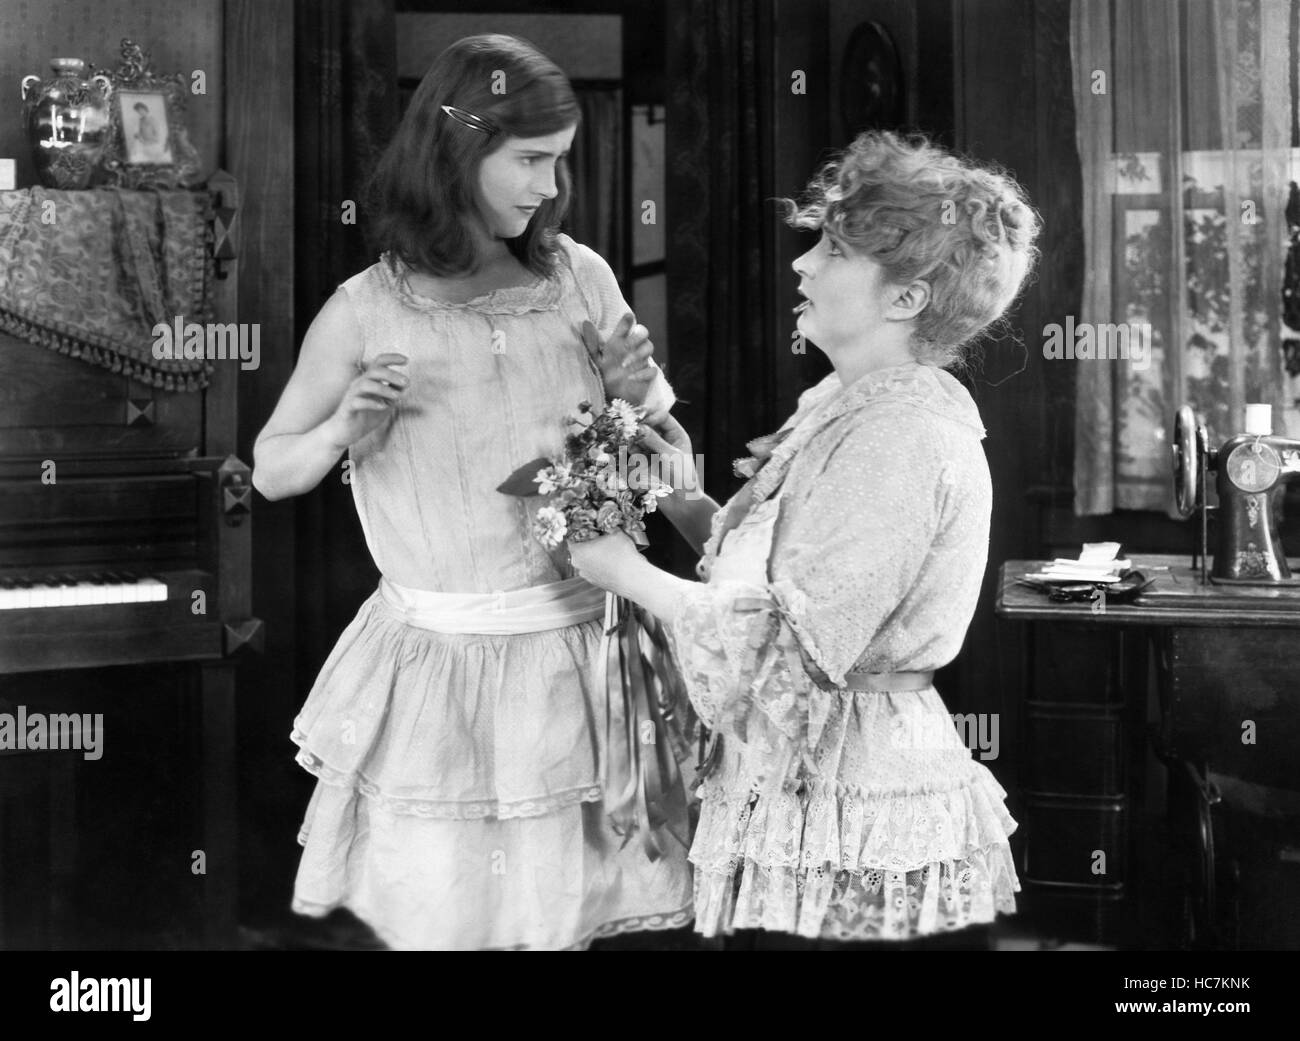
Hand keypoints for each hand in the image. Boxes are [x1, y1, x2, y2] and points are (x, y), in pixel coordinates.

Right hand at [323, 353, 408, 448]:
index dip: (392, 358)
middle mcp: (359, 384)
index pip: (379, 363)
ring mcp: (352, 395)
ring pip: (365, 384)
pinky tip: (383, 406)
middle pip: (374, 371)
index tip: (406, 360)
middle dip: (392, 374)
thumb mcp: (385, 404)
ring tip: (397, 397)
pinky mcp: (348, 408)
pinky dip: (371, 403)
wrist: (344, 433)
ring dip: (383, 388)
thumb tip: (406, 383)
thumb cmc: (365, 416)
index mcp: (368, 381)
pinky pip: (357, 401)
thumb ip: (394, 393)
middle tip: (407, 382)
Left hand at [570, 531, 694, 619]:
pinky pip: (593, 568)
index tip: (587, 524)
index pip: (571, 534)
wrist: (633, 579)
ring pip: (585, 558)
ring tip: (606, 547)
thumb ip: (607, 522)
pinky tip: (609, 559)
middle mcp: (577, 563)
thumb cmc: (622, 554)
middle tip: (598, 534)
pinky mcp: (593, 581)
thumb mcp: (615, 531)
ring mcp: (584, 574)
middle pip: (578, 547)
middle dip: (587, 540)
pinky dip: (598, 563)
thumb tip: (606, 516)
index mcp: (577, 549)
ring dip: (593, 553)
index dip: (579, 527)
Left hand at [582, 316, 656, 406]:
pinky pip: (651, 370)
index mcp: (619, 342)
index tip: (628, 316)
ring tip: (624, 365)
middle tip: (626, 345)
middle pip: (643, 333)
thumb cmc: (603, 374)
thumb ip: (592, 342)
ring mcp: (641, 361)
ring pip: (649, 348)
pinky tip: (631, 378)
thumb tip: (586, 322)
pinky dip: (642, 373)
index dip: (628, 321)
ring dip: (638, 354)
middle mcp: (632, 348)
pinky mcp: (647, 376)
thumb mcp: (595, 359)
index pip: (627, 326)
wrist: (612, 397)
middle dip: (636, 337)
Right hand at [631, 415, 699, 495]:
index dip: (651, 415)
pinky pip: (636, 454)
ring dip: (634, 440)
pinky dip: (632, 452)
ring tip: (629, 443)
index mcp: (676, 436)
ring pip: (640, 440)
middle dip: (639, 428)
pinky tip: (631, 454)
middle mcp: (665, 442)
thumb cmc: (682, 477)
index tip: (639, 417)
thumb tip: (639, 427)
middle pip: (648, 427)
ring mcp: (654, 453)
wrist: (681, 502)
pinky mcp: (646, 464)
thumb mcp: (670, 456)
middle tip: (628, 428)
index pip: (662, 417)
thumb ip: (654, 440)